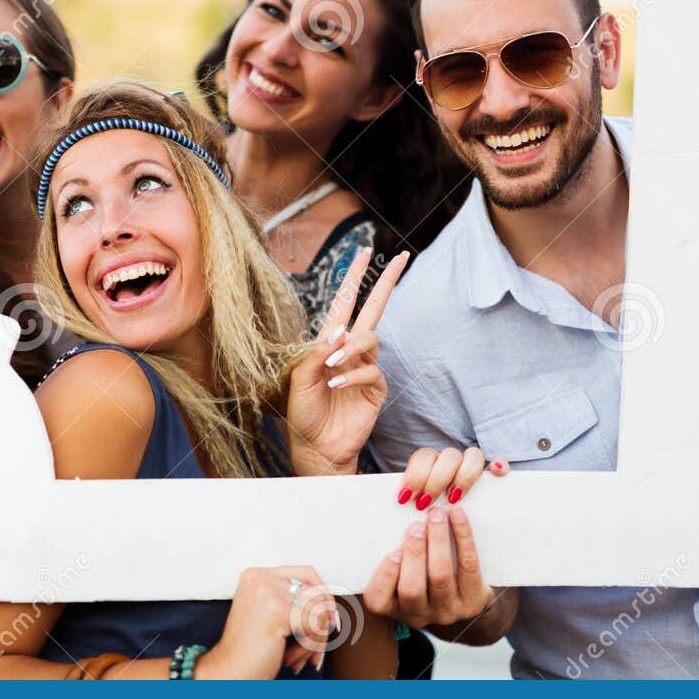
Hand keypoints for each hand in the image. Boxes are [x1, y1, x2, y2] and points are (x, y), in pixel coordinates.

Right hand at [199, 566, 340, 679]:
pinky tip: (290, 659)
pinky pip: (315, 625)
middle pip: (316, 593)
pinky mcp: (277, 611)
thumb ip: (294, 602)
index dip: (324, 597)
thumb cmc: (250, 651)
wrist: (229, 673)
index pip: (307, 574)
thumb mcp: (270, 615)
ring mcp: (268, 592)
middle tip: (314, 651)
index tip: (331, 621)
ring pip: (318, 611)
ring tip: (297, 657)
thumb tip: (331, 607)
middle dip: (322, 625)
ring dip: (314, 641)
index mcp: (257, 575)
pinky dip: (310, 647)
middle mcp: (261, 577)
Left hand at [286, 248, 408, 475]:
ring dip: (351, 347)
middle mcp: (351, 350)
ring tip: (332, 366)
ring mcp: (366, 368)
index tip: (365, 251)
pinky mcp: (376, 389)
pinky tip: (336, 385)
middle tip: (400, 258)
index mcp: (330, 342)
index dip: (354, 277)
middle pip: (374, 308)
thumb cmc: (303, 413)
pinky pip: (371, 371)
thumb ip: (316, 353)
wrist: (315, 447)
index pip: (345, 303)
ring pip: (369, 338)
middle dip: (386, 282)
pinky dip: (353, 375)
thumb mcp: (298, 380)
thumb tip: (340, 331)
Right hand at [363, 501, 500, 632]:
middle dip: (414, 554)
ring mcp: (447, 611)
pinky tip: (457, 516)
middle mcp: (418, 614)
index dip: (384, 576)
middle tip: (416, 526)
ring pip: (440, 577)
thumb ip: (393, 551)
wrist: (465, 598)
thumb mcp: (402, 572)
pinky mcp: (472, 601)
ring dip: (437, 542)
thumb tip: (391, 510)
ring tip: (436, 516)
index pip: (378, 600)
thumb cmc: (423, 575)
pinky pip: (468, 567)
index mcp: (393, 606)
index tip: (392, 551)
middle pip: (412, 588)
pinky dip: (463, 538)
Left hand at [393, 445, 505, 511]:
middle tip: (426, 503)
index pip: (423, 457)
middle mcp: (452, 463)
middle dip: (436, 479)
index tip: (406, 498)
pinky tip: (496, 472)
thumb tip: (391, 500)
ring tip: (453, 498)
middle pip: (447, 455)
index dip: (415, 475)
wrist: (456, 532)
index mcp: (431, 464)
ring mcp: (473, 468)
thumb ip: (404, 501)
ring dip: (463, 476)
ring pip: (472, 456)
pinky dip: (499, 465)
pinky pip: (499, 465)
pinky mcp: (494, 478)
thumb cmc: (424, 519)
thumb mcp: (410, 509)